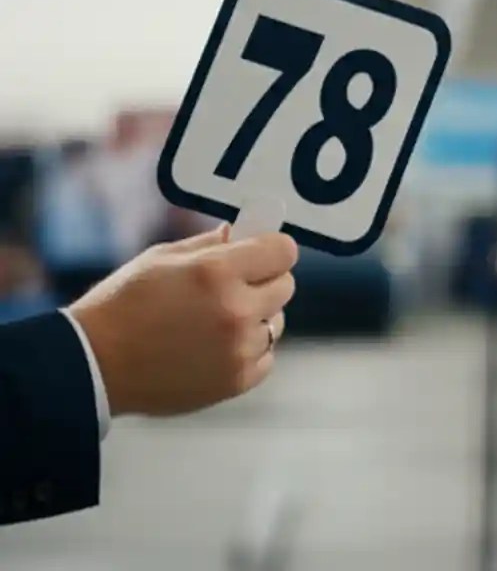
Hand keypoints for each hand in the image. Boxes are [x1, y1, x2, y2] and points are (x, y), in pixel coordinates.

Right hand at [69, 225, 298, 416]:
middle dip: (265, 281)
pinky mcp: (238, 380)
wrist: (94, 364)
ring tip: (217, 320)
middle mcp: (236, 309)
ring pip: (277, 322)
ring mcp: (239, 348)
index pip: (283, 251)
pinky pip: (266, 356)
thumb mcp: (162, 259)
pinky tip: (216, 347)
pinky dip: (249, 350)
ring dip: (258, 317)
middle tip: (236, 285)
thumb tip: (244, 233)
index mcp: (217, 272)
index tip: (262, 253)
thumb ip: (211, 244)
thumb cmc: (123, 304)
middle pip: (285, 285)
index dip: (273, 249)